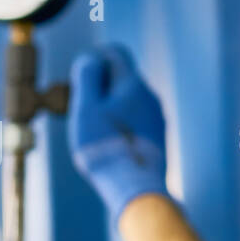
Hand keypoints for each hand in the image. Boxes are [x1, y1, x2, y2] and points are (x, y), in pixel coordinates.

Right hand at [67, 44, 166, 221]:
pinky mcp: (158, 139)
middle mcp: (150, 96)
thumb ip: (87, 78)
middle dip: (101, 87)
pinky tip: (110, 146)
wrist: (135, 187)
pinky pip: (137, 122)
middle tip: (82, 108)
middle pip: (123, 79)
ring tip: (95, 131)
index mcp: (132, 84)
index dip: (95, 60)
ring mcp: (157, 119)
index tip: (81, 77)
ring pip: (130, 102)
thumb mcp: (86, 108)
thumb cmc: (105, 146)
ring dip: (112, 109)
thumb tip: (91, 59)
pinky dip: (122, 126)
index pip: (115, 54)